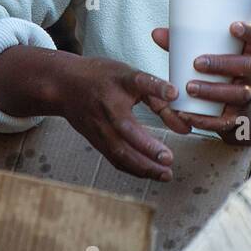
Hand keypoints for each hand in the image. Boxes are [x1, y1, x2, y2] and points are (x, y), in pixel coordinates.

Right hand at [57, 54, 189, 180]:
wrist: (66, 86)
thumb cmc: (104, 78)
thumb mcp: (129, 76)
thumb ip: (158, 97)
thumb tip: (184, 125)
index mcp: (120, 81)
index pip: (141, 82)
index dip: (157, 87)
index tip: (175, 93)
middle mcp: (108, 105)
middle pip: (126, 128)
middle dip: (147, 146)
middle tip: (168, 158)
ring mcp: (99, 126)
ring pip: (120, 151)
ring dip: (143, 166)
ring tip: (165, 174)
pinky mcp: (96, 140)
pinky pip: (115, 159)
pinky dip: (133, 169)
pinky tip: (150, 173)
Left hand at [151, 22, 250, 142]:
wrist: (242, 113)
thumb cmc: (221, 75)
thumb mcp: (212, 57)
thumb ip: (185, 44)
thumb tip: (156, 33)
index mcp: (250, 53)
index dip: (250, 31)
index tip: (233, 27)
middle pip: (249, 66)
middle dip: (223, 64)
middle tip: (197, 63)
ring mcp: (248, 97)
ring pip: (238, 94)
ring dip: (213, 91)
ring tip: (189, 88)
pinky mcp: (238, 119)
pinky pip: (224, 121)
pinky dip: (204, 119)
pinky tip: (186, 114)